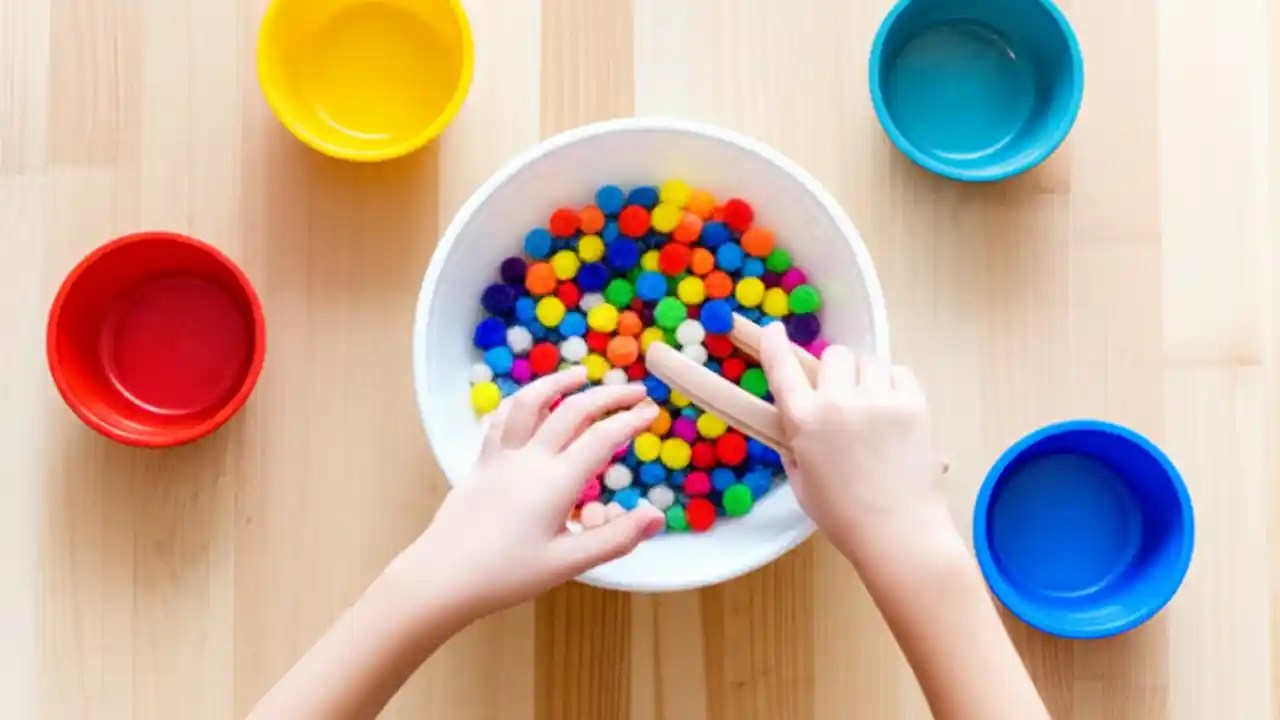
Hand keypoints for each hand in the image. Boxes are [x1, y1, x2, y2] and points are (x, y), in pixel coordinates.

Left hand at [390, 368, 664, 620]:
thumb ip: (615, 538)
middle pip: (573, 410)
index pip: (601, 438)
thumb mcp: (568, 563)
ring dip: (558, 383)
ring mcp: (500, 456)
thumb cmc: (507, 575)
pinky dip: (521, 401)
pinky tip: (528, 401)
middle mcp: (529, 458)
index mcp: (556, 481)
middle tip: (634, 390)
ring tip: (580, 374)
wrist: (442, 577)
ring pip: (530, 403)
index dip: (630, 420)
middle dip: (608, 395)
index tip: (652, 410)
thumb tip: (657, 516)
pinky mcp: (480, 463)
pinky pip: (501, 419)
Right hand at [758, 322, 950, 563]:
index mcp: (805, 421)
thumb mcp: (801, 481)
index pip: (782, 368)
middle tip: (843, 395)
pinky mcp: (913, 404)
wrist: (898, 533)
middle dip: (836, 371)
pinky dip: (894, 385)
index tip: (774, 331)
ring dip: (865, 378)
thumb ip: (795, 444)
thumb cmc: (843, 516)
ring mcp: (878, 400)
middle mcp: (838, 402)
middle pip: (834, 356)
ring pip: (868, 362)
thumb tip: (798, 422)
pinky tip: (892, 409)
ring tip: (872, 407)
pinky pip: (899, 373)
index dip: (775, 345)